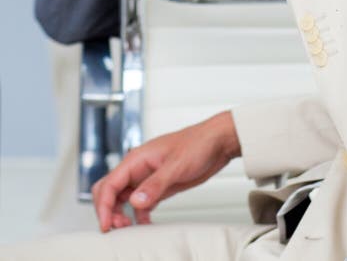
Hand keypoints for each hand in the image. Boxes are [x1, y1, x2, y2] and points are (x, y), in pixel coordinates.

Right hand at [92, 111, 240, 230]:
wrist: (218, 142)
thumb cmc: (199, 143)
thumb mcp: (176, 165)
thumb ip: (155, 184)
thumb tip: (135, 202)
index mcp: (137, 159)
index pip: (109, 185)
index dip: (103, 207)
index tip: (107, 225)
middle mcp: (139, 168)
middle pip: (110, 192)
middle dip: (108, 211)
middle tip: (119, 228)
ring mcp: (148, 177)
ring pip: (123, 199)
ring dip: (122, 215)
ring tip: (130, 228)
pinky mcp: (159, 186)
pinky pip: (141, 203)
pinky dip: (139, 215)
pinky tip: (145, 224)